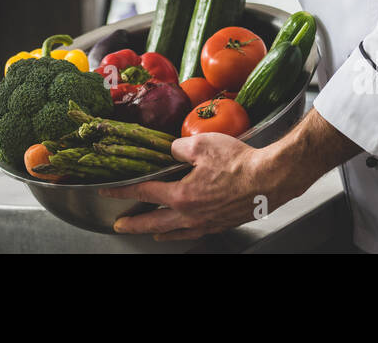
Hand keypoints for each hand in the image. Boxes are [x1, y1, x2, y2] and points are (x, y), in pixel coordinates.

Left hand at [99, 133, 294, 240]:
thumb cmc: (239, 161)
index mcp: (181, 195)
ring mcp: (206, 222)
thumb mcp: (202, 144)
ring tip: (148, 233)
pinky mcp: (221, 224)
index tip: (106, 191)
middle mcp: (190, 214)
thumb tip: (170, 150)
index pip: (143, 192)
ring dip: (157, 232)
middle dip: (133, 224)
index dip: (122, 191)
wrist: (270, 179)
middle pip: (154, 222)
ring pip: (174, 232)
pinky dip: (181, 234)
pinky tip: (183, 231)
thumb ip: (178, 147)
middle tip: (119, 226)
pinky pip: (194, 233)